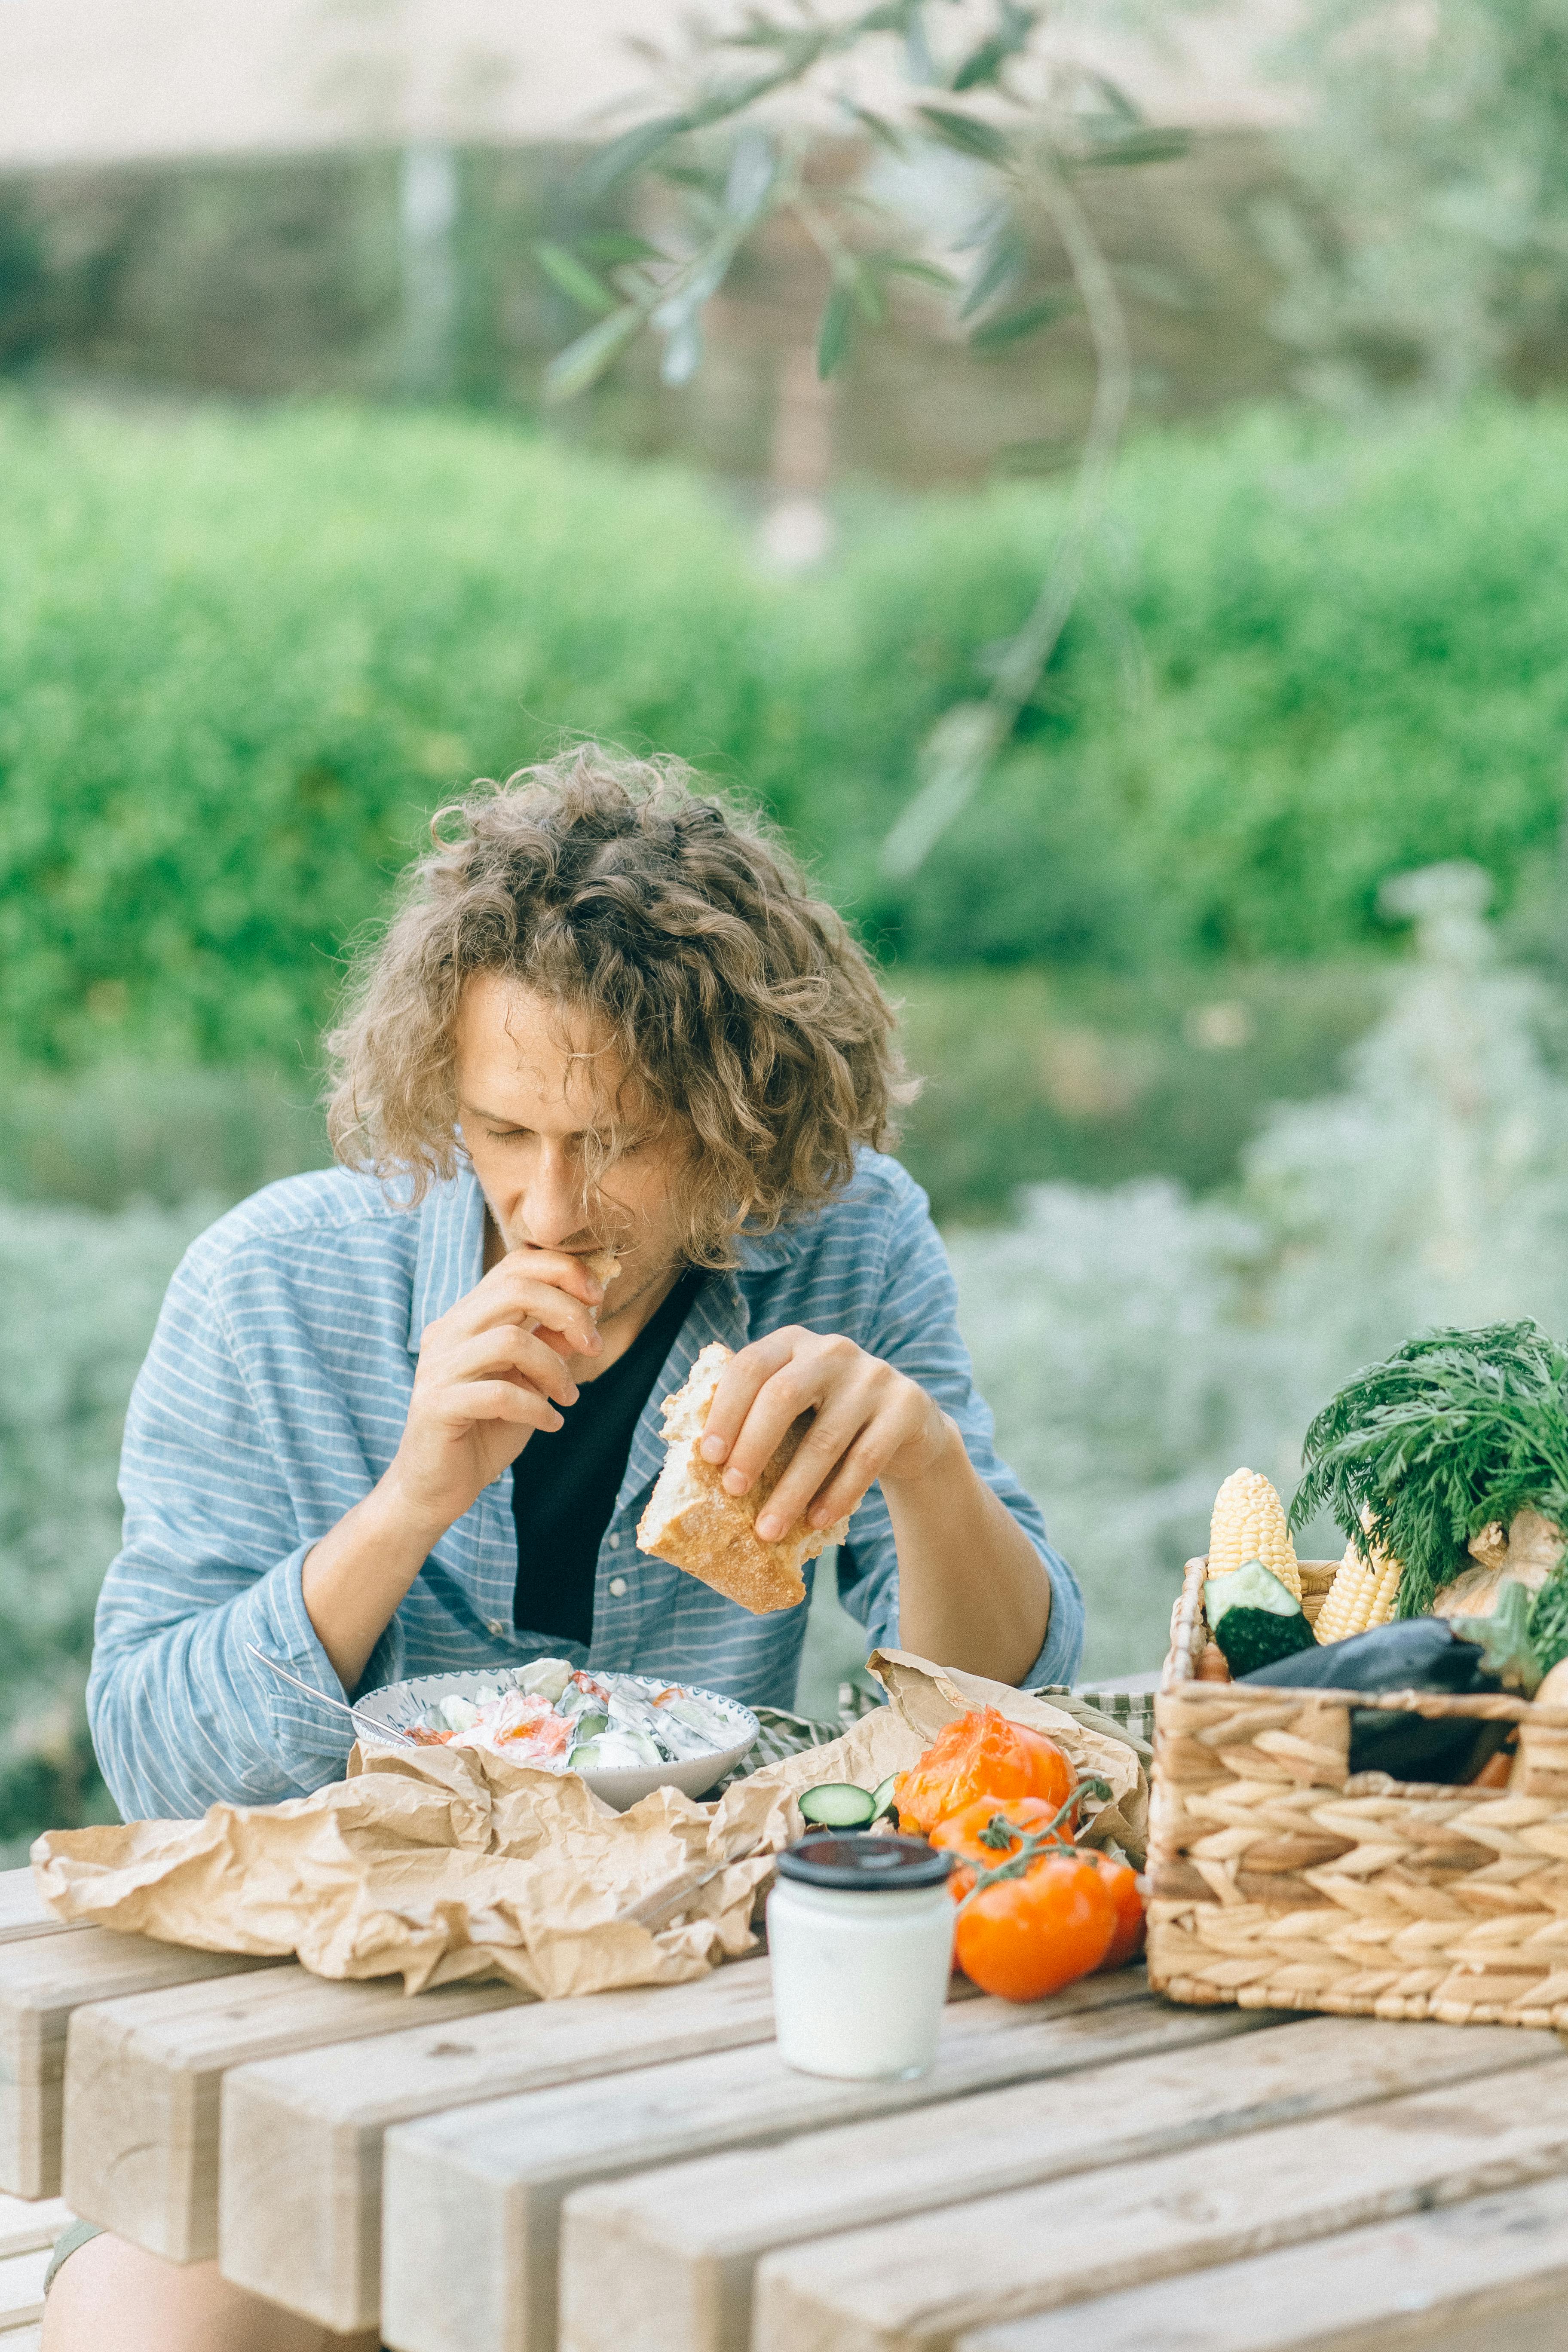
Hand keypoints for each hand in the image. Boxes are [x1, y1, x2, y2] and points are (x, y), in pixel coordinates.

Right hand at [385, 1249, 607, 1540]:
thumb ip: (551, 1344)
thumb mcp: (530, 1381)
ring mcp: (438, 1368)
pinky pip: (499, 1394)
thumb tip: (588, 1310)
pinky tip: (551, 1424)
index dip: (562, 1271)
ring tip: (569, 1397)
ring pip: (509, 1341)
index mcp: (467, 1317)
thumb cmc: (484, 1431)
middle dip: (568, 1313)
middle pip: (514, 1290)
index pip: (514, 1266)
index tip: (598, 1298)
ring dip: (554, 1368)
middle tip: (594, 1347)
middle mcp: (447, 1332)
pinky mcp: (436, 1406)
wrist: (434, 1489)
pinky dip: (536, 1408)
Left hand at [697, 1326, 951, 1541]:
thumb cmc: (827, 1419)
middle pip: (782, 1397)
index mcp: (792, 1342)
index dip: (725, 1412)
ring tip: (769, 1529)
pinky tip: (816, 1521)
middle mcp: (832, 1350)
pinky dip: (837, 1496)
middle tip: (733, 1492)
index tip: (707, 1457)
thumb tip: (699, 1464)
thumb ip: (755, 1414)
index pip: (750, 1367)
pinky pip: (865, 1459)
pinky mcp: (905, 1406)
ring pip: (824, 1439)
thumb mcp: (794, 1403)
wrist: (906, 1425)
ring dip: (791, 1491)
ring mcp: (872, 1375)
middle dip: (752, 1448)